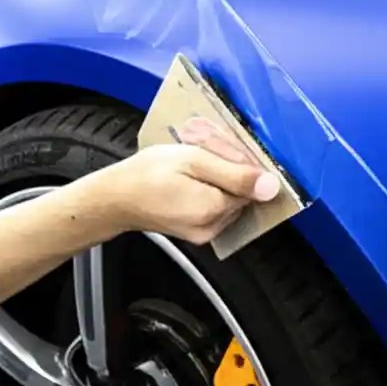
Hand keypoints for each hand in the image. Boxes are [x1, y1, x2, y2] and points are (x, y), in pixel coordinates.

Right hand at [90, 117, 279, 243]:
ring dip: (220, 182)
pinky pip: (217, 209)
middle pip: (242, 194)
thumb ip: (235, 173)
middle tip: (202, 157)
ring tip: (192, 170)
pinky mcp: (198, 233)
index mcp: (214, 207)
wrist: (114, 198)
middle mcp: (214, 226)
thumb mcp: (193, 160)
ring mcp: (206, 233)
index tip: (220, 152)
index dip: (241, 164)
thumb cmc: (146, 174)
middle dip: (230, 172)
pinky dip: (210, 193)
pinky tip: (190, 182)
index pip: (253, 185)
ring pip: (230, 201)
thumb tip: (271, 186)